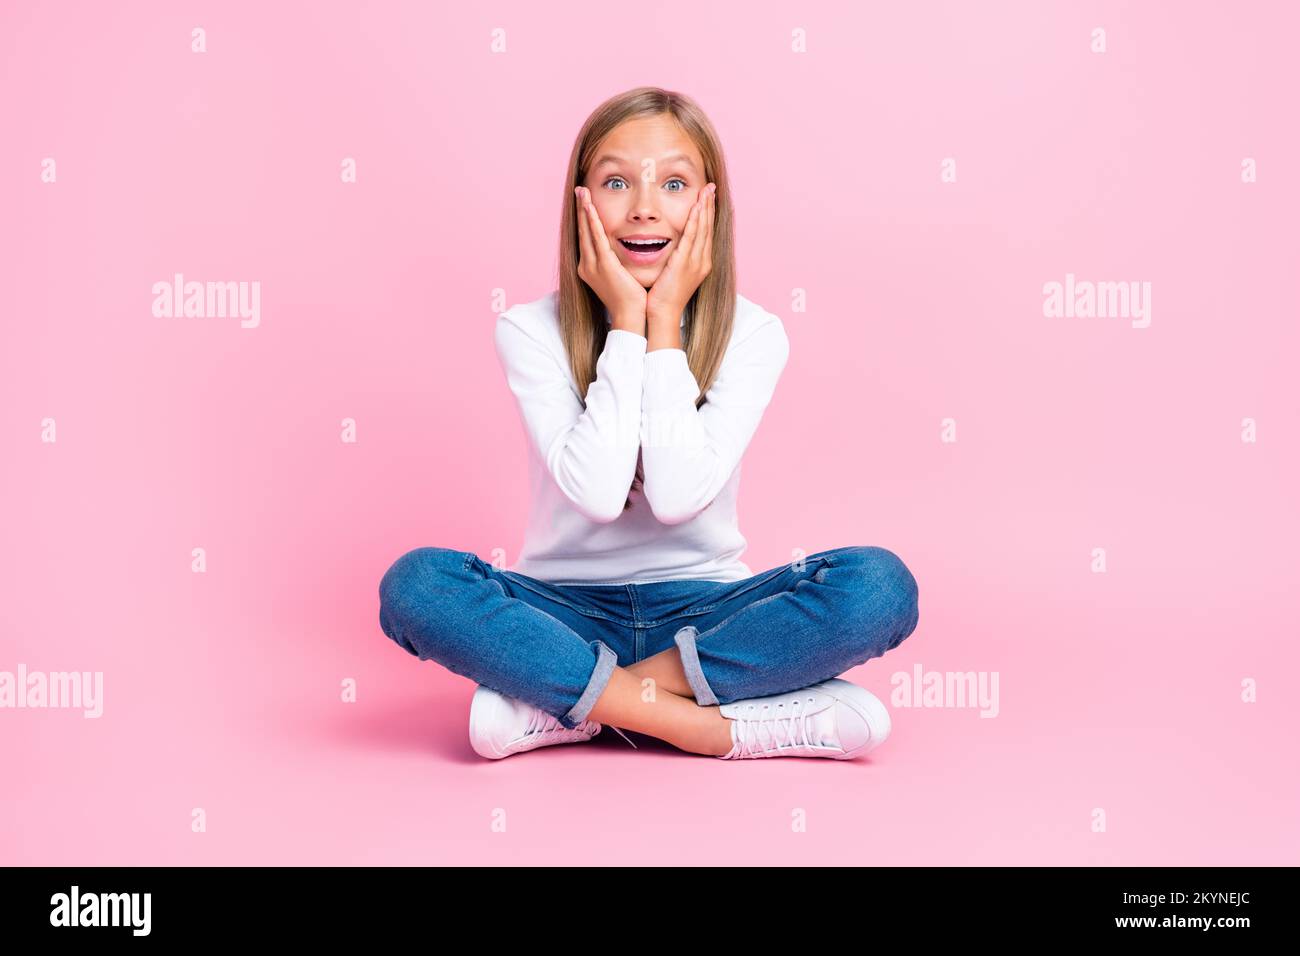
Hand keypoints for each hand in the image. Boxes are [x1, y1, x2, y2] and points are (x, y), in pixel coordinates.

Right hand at [575, 186, 646, 332]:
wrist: (631, 317)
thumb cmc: (630, 300)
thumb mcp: (620, 276)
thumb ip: (617, 262)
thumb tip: (622, 251)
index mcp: (590, 268)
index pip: (586, 237)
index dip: (584, 218)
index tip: (585, 201)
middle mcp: (587, 265)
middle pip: (582, 231)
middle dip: (581, 209)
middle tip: (580, 189)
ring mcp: (593, 266)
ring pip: (587, 231)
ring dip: (584, 210)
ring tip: (582, 192)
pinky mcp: (603, 266)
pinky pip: (596, 239)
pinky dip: (592, 222)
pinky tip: (590, 208)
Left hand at [646, 182, 714, 324]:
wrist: (663, 314)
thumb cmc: (664, 297)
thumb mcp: (674, 273)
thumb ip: (676, 258)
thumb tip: (673, 247)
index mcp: (701, 263)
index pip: (706, 232)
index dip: (707, 213)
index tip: (707, 197)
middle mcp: (703, 261)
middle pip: (708, 227)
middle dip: (709, 206)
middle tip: (710, 187)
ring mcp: (696, 263)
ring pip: (702, 229)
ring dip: (704, 208)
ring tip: (706, 190)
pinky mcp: (685, 264)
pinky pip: (691, 238)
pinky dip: (695, 221)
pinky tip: (696, 208)